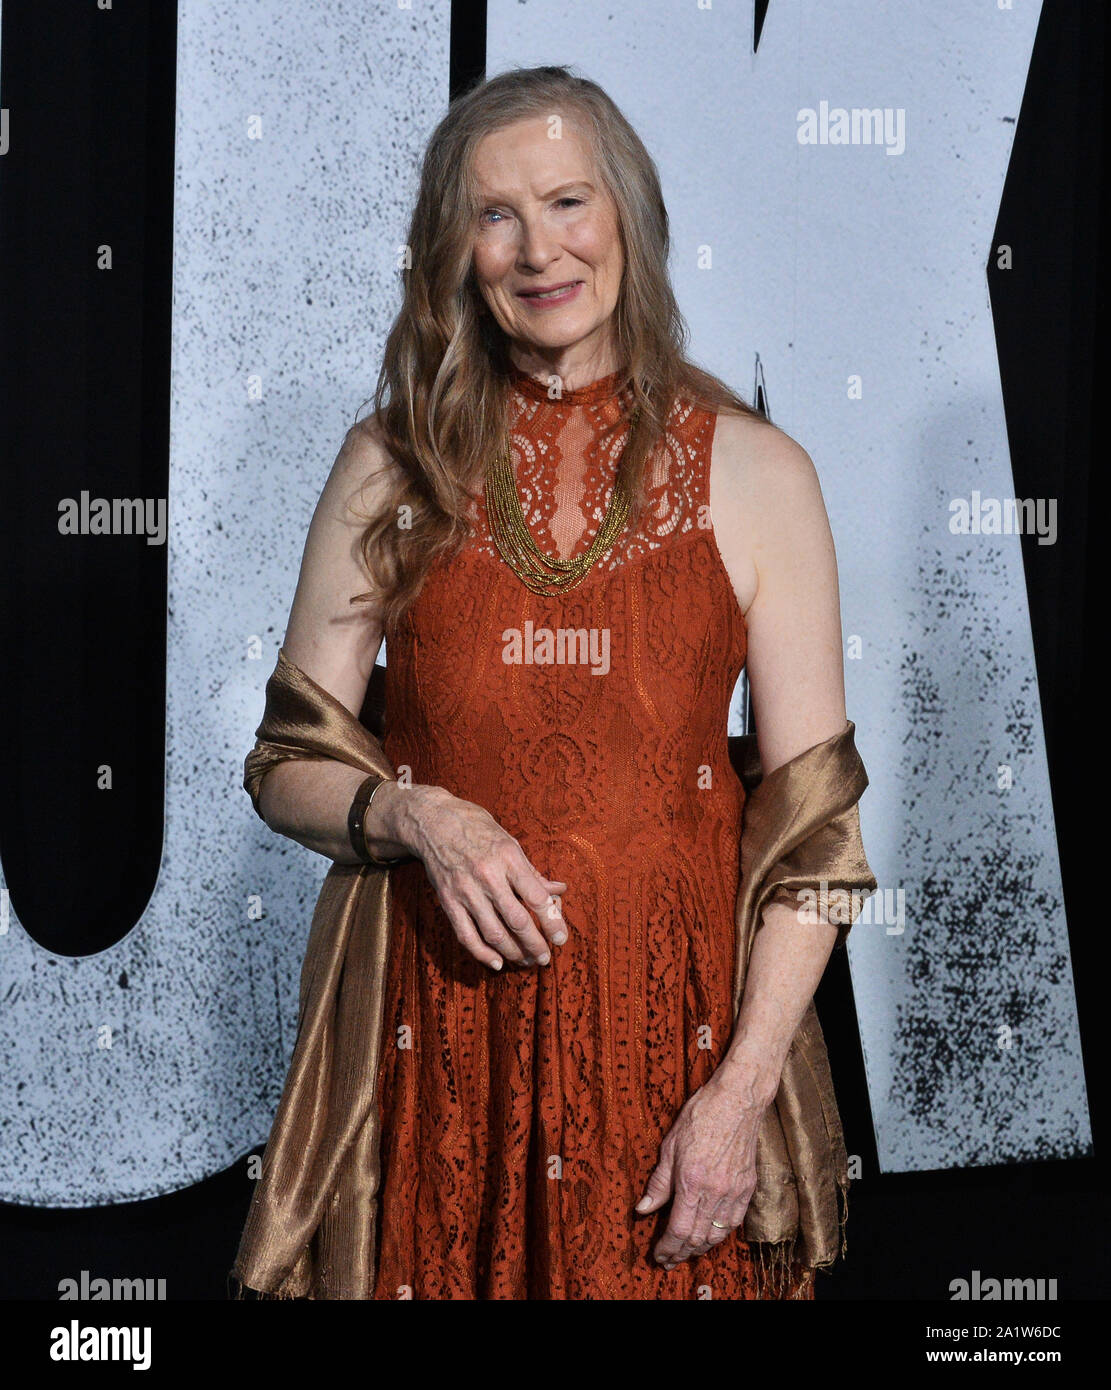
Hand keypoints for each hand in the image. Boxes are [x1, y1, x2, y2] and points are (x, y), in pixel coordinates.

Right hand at [386, 784, 568, 970]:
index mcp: (508, 857)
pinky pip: (466, 935)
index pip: (536, 897)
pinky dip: (483, 954)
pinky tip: (498, 963)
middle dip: (535, 945)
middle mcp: (487, 875)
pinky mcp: (448, 901)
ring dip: (514, 953)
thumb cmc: (477, 829)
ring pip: (494, 933)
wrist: (433, 822)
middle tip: (546, 958)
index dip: (552, 922)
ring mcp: (465, 890)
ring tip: (527, 961)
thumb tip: (559, 891)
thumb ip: (532, 872)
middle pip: (517, 920)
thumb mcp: (509, 843)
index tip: (561, 939)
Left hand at [634, 1069, 770, 1268]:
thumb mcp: (670, 1145)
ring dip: (701, 1247)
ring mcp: (734, 1191)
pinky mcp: (748, 1187)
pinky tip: (710, 1234)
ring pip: (718, 1234)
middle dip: (681, 1253)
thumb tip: (643, 1209)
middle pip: (698, 1237)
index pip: (678, 1229)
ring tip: (687, 1251)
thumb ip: (658, 1183)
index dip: (667, 1248)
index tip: (658, 1255)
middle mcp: (715, 1191)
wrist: (737, 1101)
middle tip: (669, 1259)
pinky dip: (720, 1233)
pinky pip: (734, 1222)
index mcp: (692, 1181)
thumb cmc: (700, 1116)